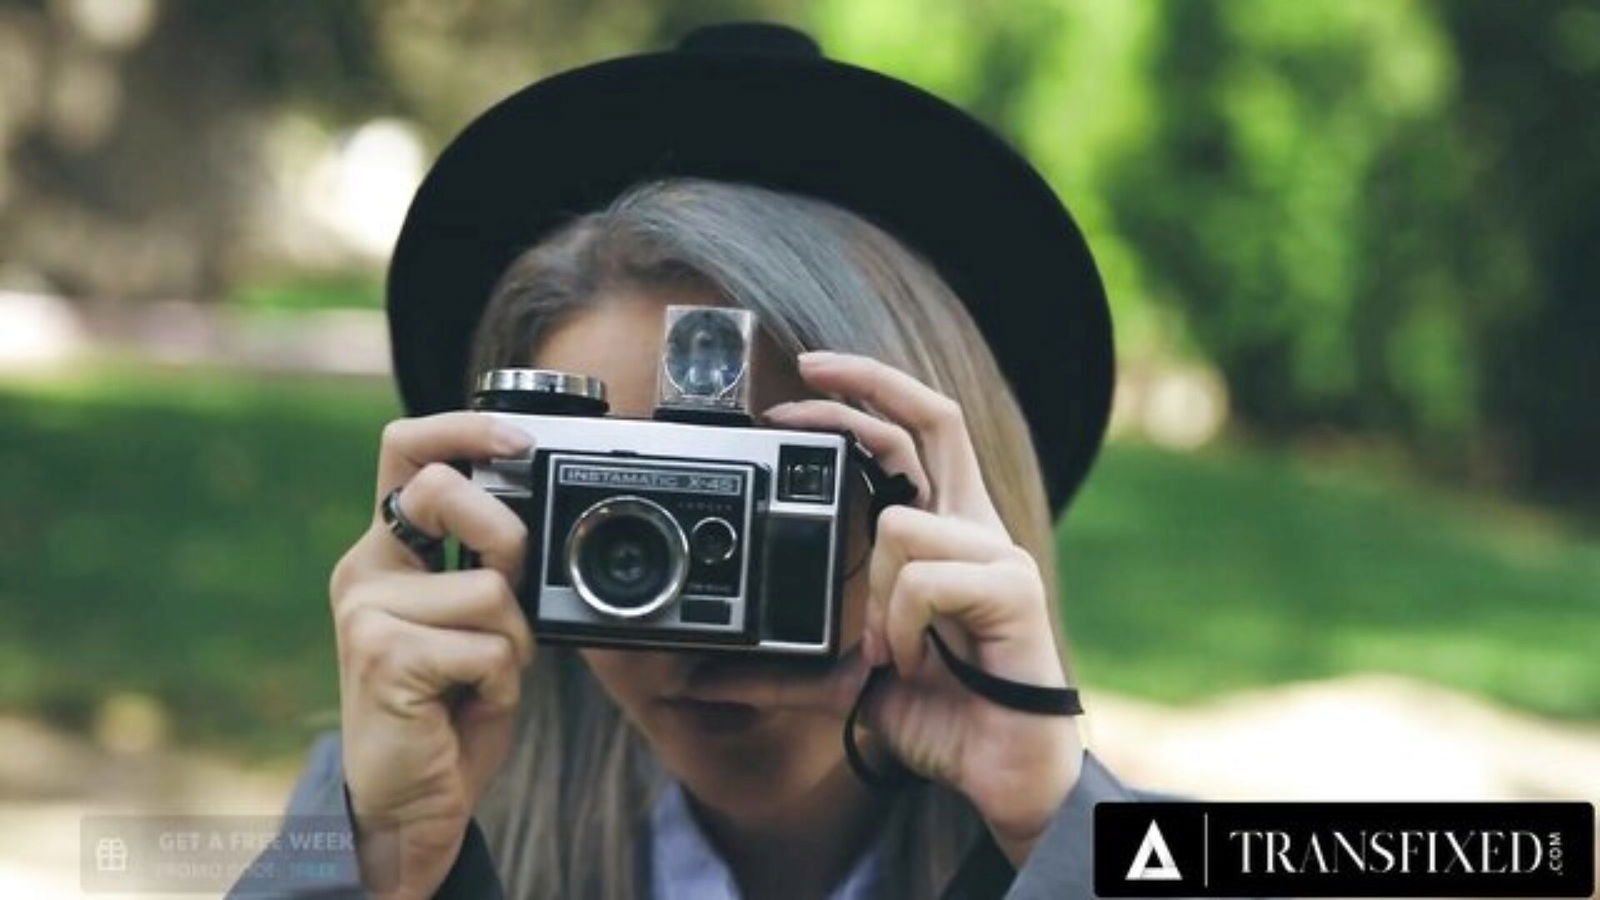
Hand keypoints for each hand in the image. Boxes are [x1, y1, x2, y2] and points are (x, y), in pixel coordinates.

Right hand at [327, 412, 534, 897]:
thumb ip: (487, 565)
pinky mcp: (382, 654)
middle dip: (506, 538)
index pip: (406, 449)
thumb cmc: (447, 708)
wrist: (406, 803)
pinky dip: (503, 684)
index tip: (519, 439)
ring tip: (478, 679)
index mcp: (387, 550)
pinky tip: (466, 705)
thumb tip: (534, 517)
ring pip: (490, 588)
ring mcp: (365, 610)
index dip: (463, 427)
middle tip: (507, 602)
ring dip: (513, 643)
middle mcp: (365, 569)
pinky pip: (490, 646)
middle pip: (443, 492)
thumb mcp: (472, 622)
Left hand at [695, 350, 1082, 865]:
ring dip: (873, 595)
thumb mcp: (847, 685)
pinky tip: (917, 659)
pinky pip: (923, 578)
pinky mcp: (1014, 587)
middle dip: (867, 383)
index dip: (870, 392)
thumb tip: (704, 678)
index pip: (919, 431)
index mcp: (944, 534)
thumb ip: (786, 671)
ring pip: (898, 524)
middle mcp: (975, 528)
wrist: (1003, 773)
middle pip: (934, 416)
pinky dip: (901, 625)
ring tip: (892, 651)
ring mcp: (999, 552)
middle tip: (805, 373)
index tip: (806, 376)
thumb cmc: (946, 718)